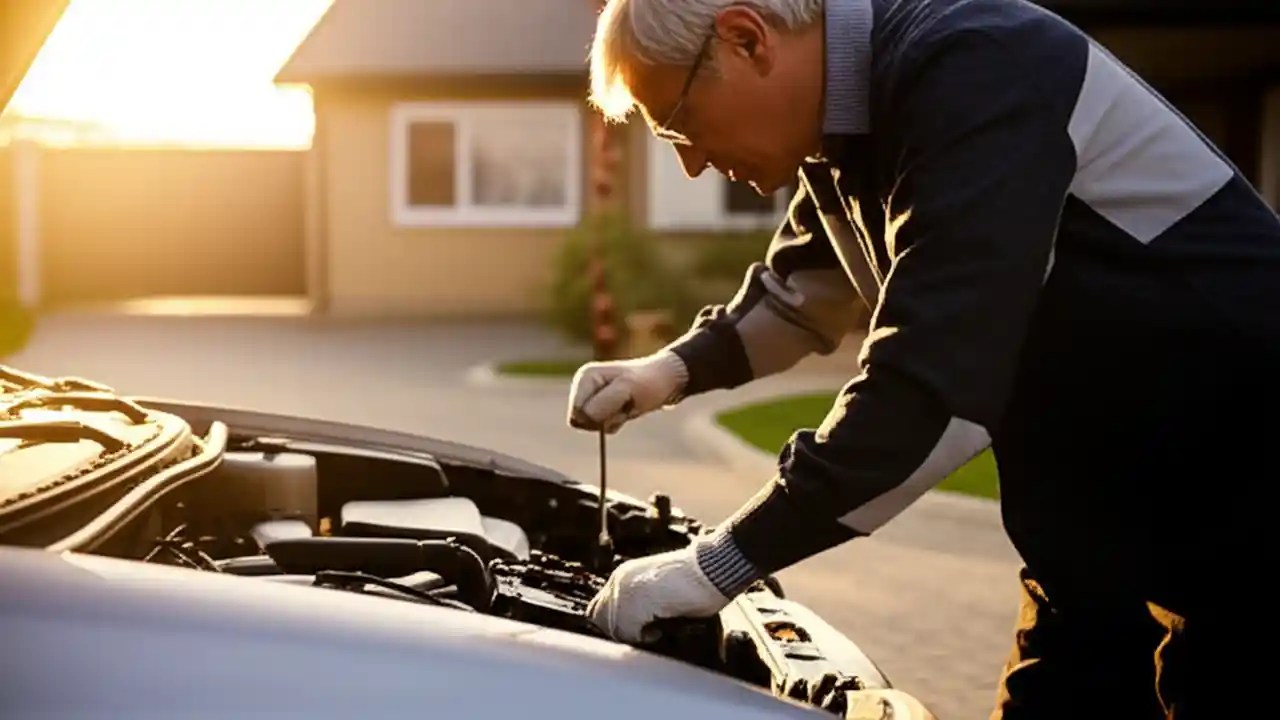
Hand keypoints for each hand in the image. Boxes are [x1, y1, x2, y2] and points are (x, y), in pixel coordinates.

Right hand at [567, 351, 686, 433]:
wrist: (666, 381)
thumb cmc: (648, 382)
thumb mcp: (627, 389)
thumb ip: (604, 403)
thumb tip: (584, 418)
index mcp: (585, 377)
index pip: (576, 411)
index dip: (596, 415)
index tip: (618, 405)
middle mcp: (585, 386)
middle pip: (581, 420)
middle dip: (604, 419)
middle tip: (625, 406)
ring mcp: (592, 397)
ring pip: (591, 425)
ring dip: (612, 421)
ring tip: (627, 406)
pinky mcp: (601, 407)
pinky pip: (601, 427)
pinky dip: (616, 423)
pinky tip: (627, 410)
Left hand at [586, 542, 729, 644]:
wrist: (711, 568)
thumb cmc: (694, 581)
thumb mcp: (658, 590)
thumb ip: (641, 603)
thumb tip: (634, 627)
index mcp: (623, 575)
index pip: (599, 607)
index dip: (613, 623)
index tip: (633, 631)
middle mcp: (619, 580)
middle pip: (599, 618)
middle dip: (618, 631)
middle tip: (641, 634)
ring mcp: (626, 590)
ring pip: (611, 627)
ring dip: (630, 635)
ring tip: (652, 631)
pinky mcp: (636, 602)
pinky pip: (627, 632)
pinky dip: (642, 638)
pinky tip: (658, 631)